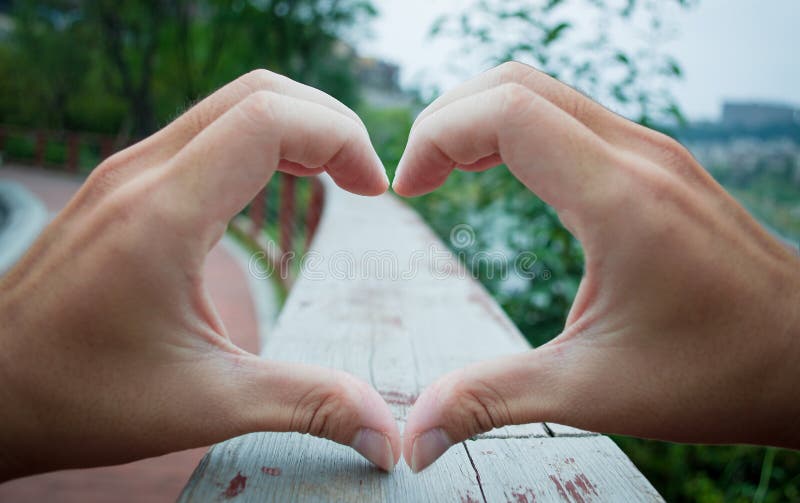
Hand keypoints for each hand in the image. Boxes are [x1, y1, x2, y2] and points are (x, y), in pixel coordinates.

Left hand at [0, 69, 397, 480]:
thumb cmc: (80, 398)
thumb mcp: (205, 403)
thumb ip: (306, 404)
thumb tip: (385, 435)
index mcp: (164, 214)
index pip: (270, 118)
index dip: (340, 138)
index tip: (375, 193)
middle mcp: (141, 174)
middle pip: (256, 94)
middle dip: (327, 123)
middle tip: (363, 180)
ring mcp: (124, 174)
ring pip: (228, 105)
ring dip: (293, 128)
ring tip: (333, 180)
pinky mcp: (119, 187)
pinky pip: (202, 133)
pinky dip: (257, 142)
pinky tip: (276, 186)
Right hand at [393, 62, 799, 471]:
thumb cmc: (717, 374)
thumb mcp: (593, 391)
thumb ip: (492, 401)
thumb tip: (416, 436)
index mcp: (618, 199)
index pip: (505, 113)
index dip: (437, 137)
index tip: (408, 192)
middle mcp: (638, 157)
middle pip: (516, 83)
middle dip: (449, 118)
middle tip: (418, 176)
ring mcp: (654, 154)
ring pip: (546, 91)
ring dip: (484, 118)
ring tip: (448, 173)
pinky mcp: (660, 165)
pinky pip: (575, 115)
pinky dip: (522, 128)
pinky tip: (507, 174)